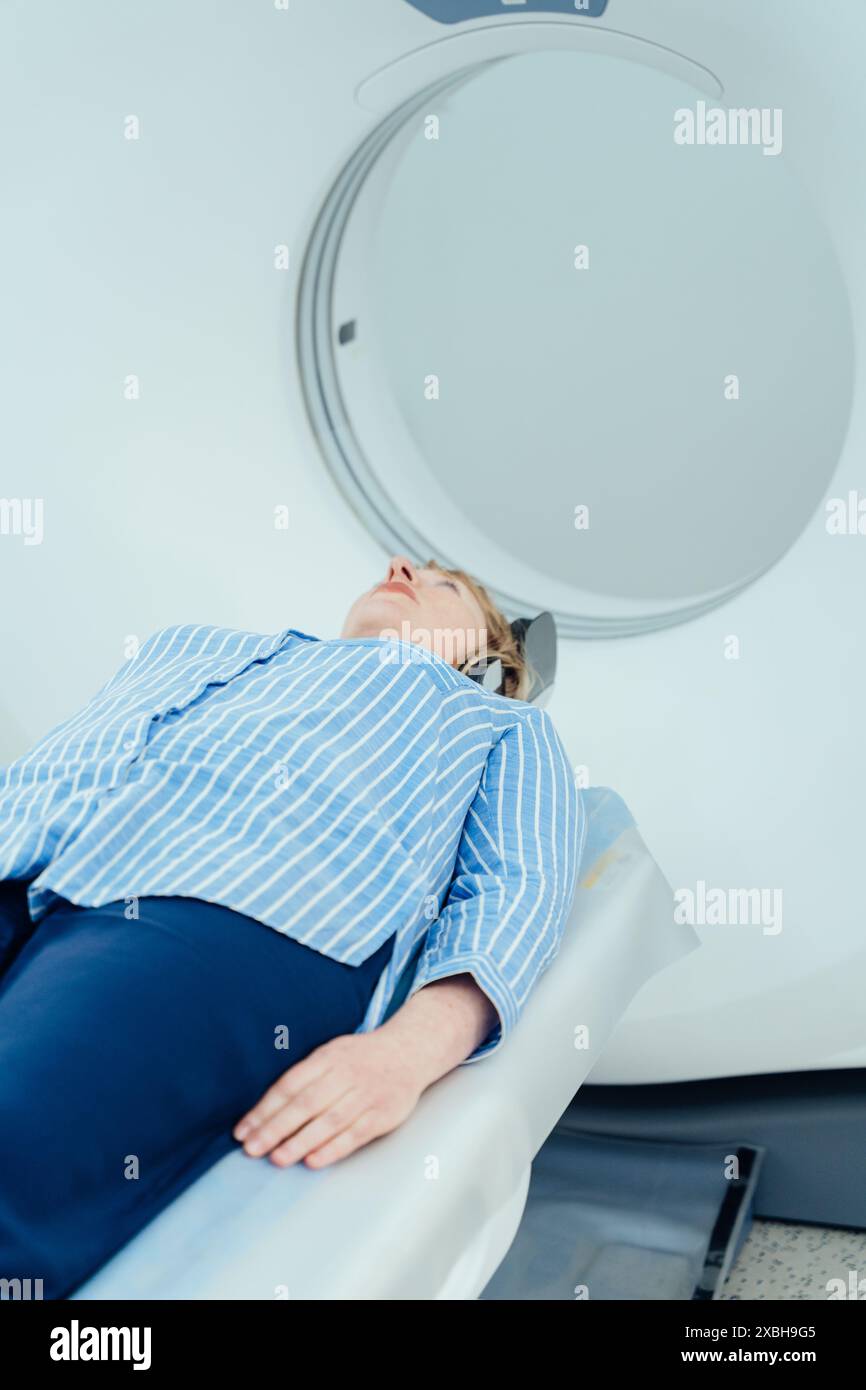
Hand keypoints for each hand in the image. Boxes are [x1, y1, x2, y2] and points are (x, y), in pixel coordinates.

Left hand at [232, 1028, 425, 1169]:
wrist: (410, 1051)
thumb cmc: (360, 1058)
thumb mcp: (331, 1053)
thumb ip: (304, 1077)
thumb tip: (265, 1111)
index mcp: (328, 1057)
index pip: (290, 1084)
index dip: (264, 1109)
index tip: (243, 1130)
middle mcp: (346, 1074)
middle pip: (306, 1103)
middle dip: (275, 1128)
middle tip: (252, 1148)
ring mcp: (366, 1094)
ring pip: (329, 1121)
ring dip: (300, 1141)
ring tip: (277, 1159)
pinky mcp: (383, 1115)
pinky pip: (355, 1134)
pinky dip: (333, 1148)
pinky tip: (312, 1161)